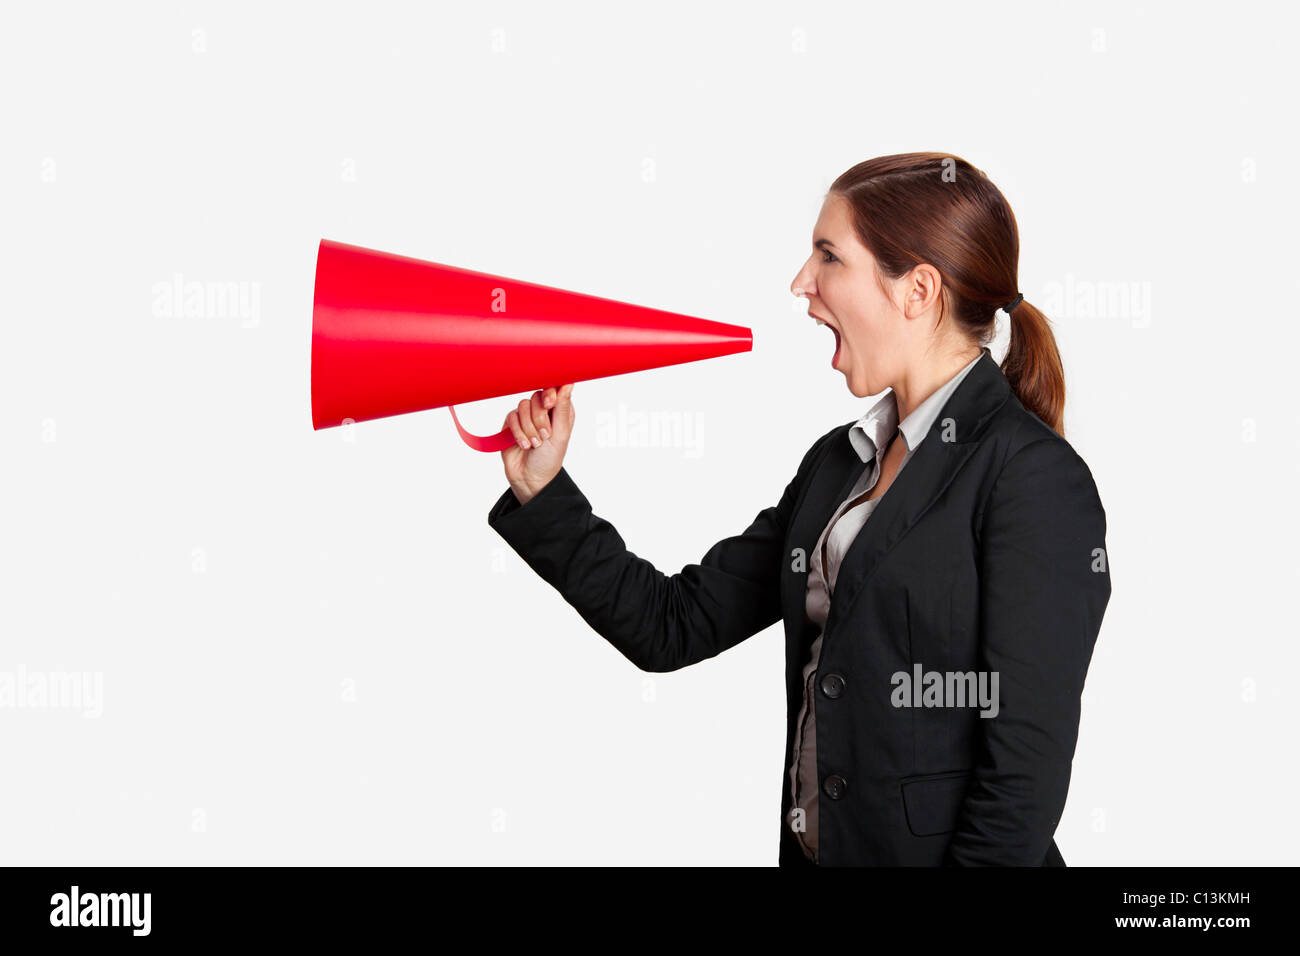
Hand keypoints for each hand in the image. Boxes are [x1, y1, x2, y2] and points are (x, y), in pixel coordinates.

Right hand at [501, 384, 574, 504]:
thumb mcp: (561, 434)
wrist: (530, 478)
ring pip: (523, 406)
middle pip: (537, 396)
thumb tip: (569, 383)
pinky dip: (518, 432)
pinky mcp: (512, 423)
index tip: (549, 403)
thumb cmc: (550, 458)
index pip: (555, 389)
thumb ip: (563, 408)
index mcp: (560, 410)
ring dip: (529, 428)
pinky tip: (523, 445)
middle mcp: (543, 410)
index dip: (550, 392)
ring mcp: (526, 416)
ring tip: (534, 444)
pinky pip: (511, 416)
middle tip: (545, 435)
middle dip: (540, 418)